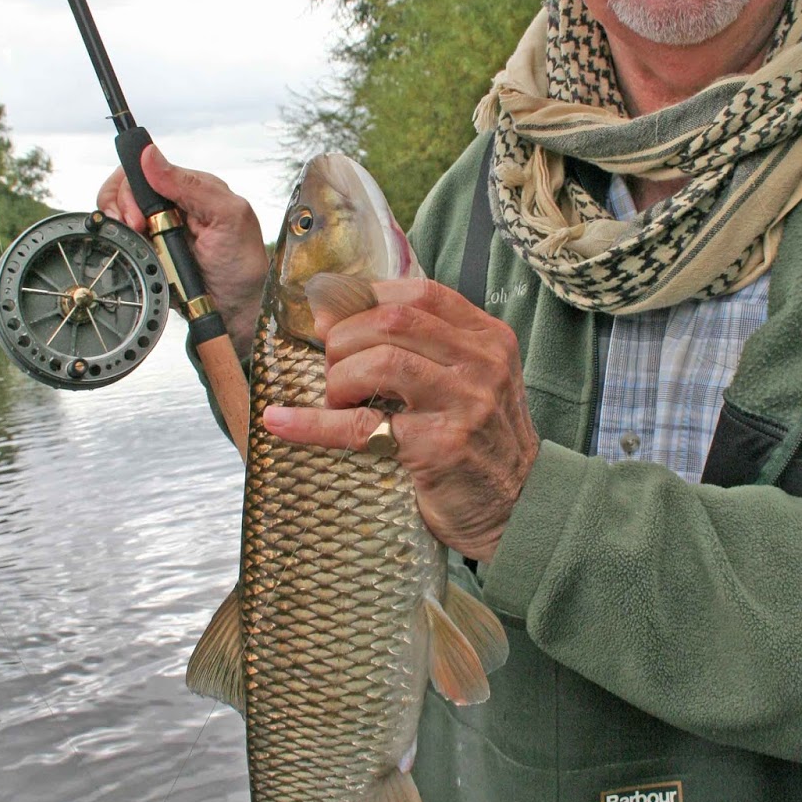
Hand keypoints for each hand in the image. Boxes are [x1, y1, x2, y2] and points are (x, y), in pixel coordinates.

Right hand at [96, 143, 266, 359]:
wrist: (236, 308)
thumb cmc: (242, 263)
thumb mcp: (227, 216)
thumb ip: (190, 185)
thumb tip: (150, 155)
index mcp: (191, 187)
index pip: (144, 169)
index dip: (132, 189)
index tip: (138, 215)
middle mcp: (172, 203)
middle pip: (125, 189)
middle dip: (122, 208)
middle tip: (138, 231)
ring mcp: (158, 227)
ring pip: (118, 213)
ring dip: (119, 227)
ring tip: (138, 243)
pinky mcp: (150, 249)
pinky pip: (123, 239)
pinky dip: (121, 244)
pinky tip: (136, 253)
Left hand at [261, 279, 539, 561]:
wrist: (519, 507)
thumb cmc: (481, 441)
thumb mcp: (474, 380)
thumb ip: (429, 346)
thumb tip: (335, 319)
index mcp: (489, 338)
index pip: (419, 294)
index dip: (366, 299)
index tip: (334, 319)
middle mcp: (482, 363)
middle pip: (393, 322)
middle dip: (345, 338)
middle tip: (331, 367)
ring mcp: (465, 403)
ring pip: (381, 361)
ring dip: (339, 377)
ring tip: (336, 398)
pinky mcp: (440, 447)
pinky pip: (361, 426)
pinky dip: (312, 423)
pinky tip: (281, 422)